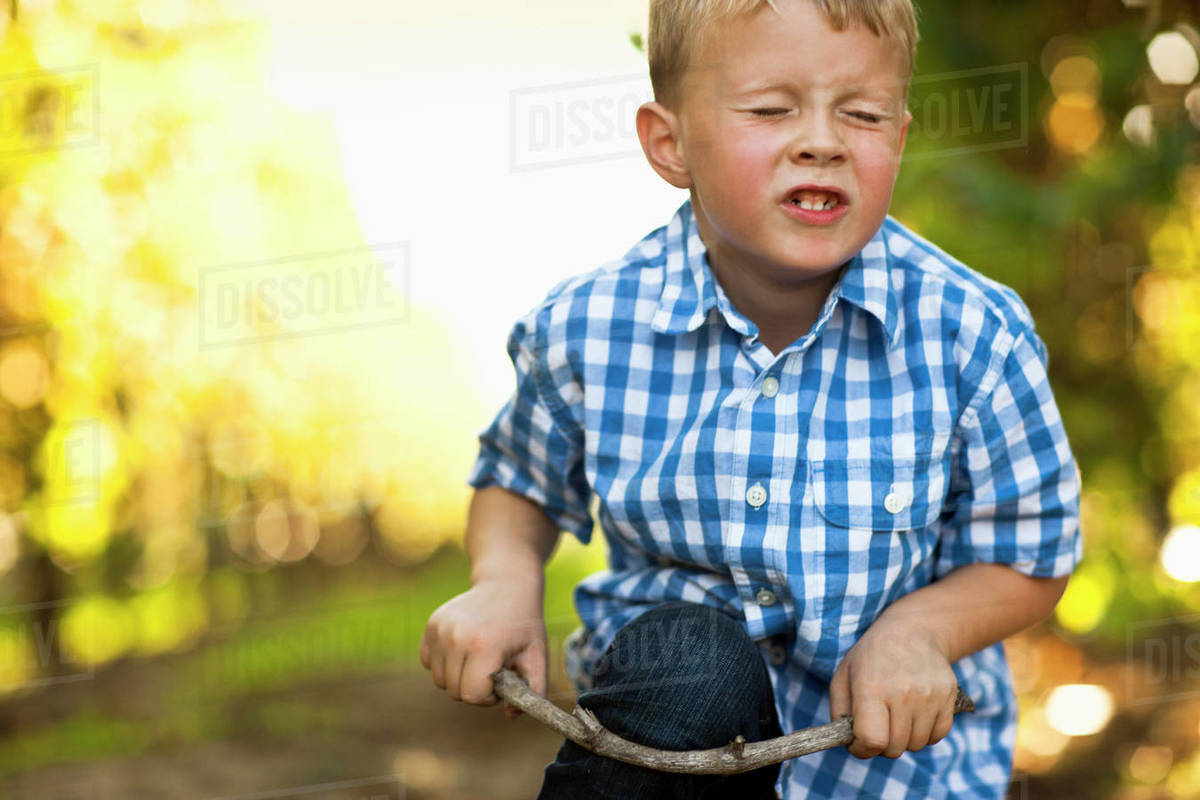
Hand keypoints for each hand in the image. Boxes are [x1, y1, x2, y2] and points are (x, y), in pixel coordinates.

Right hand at [419, 578, 546, 719]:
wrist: (507, 584)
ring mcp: (441, 629)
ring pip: (439, 680)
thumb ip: (534, 691)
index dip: (488, 696)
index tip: (501, 679)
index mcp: (484, 645)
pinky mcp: (431, 625)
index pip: (472, 695)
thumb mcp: (538, 656)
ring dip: (458, 677)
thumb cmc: (524, 624)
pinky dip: (443, 663)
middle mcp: (456, 636)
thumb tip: (511, 716)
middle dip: (474, 688)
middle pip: (454, 691)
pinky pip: (428, 662)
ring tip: (479, 659)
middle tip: (492, 669)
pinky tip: (463, 649)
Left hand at [828, 616, 958, 758]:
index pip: (872, 740)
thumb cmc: (871, 657)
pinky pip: (938, 736)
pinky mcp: (949, 697)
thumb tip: (849, 742)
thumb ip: (840, 713)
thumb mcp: (843, 677)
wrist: (912, 631)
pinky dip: (925, 733)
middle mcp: (904, 693)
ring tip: (895, 717)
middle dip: (882, 745)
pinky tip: (914, 716)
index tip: (858, 743)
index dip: (861, 749)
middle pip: (894, 748)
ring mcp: (930, 695)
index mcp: (872, 687)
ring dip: (904, 739)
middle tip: (877, 727)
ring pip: (916, 745)